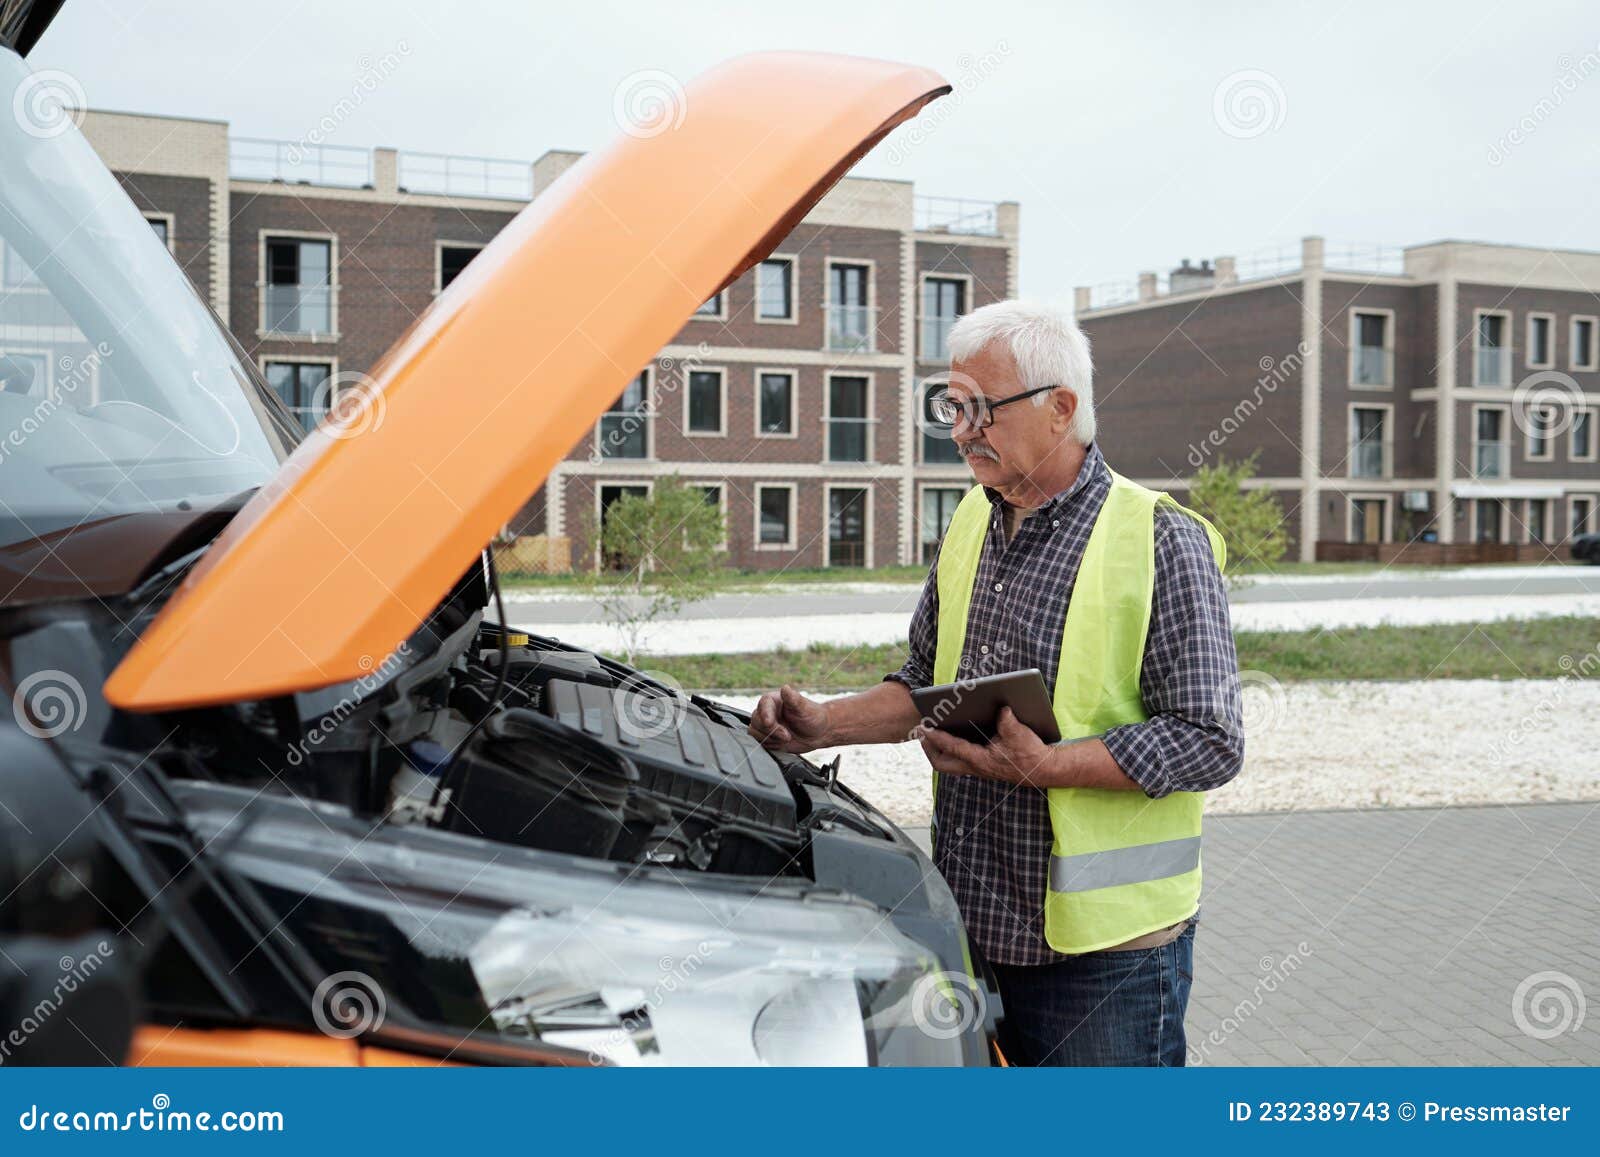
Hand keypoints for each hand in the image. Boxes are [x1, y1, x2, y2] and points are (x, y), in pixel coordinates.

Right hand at [748, 684, 832, 753]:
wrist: (818, 733)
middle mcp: (767, 711)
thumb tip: (785, 688)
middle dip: (771, 731)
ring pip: (756, 732)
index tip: (769, 723)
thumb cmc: (813, 716)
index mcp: (774, 700)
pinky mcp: (767, 737)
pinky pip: (761, 742)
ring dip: (771, 739)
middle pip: (756, 720)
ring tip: (787, 738)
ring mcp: (766, 725)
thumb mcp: (805, 708)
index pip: (763, 704)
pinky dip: (771, 745)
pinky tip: (783, 742)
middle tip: (787, 736)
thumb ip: (793, 699)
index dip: (765, 714)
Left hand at [918, 707, 1053, 785]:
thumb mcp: (1019, 734)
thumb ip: (1008, 721)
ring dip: (936, 749)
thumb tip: (1001, 707)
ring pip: (947, 764)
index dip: (936, 736)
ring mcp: (977, 768)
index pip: (951, 748)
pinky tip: (950, 735)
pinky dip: (948, 749)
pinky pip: (957, 760)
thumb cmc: (1030, 754)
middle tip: (921, 731)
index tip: (923, 726)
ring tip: (929, 733)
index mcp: (980, 760)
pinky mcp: (981, 765)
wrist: (1041, 770)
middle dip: (928, 748)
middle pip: (941, 763)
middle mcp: (975, 767)